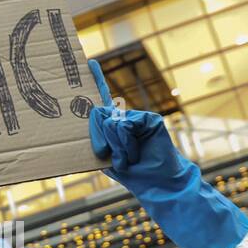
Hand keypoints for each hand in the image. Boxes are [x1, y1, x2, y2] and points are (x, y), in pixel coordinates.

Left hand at [86, 60, 247, 247]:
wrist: (159, 184)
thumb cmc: (134, 175)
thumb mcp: (109, 158)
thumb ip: (101, 137)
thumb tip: (103, 114)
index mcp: (114, 129)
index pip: (103, 102)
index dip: (97, 81)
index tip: (89, 62)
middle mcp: (125, 120)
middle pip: (99, 116)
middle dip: (101, 140)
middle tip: (116, 158)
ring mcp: (138, 118)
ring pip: (112, 123)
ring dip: (117, 146)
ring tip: (130, 158)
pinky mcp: (150, 119)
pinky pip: (126, 126)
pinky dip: (127, 143)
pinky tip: (137, 152)